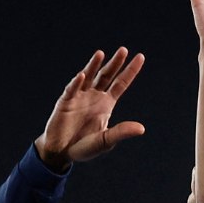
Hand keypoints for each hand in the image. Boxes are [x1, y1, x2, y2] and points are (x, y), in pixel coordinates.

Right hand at [36, 49, 146, 169]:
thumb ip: (121, 132)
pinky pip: (71, 90)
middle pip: (106, 75)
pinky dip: (76, 83)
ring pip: (88, 77)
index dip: (130, 71)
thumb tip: (141, 129)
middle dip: (115, 63)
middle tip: (123, 50)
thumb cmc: (84, 147)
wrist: (61, 152)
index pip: (120, 83)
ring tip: (101, 54)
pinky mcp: (65, 102)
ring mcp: (79, 97)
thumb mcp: (106, 141)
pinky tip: (82, 76)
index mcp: (106, 104)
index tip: (140, 56)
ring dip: (94, 65)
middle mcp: (94, 96)